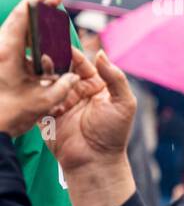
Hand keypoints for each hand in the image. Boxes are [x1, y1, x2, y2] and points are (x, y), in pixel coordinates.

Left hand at [0, 0, 79, 138]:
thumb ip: (62, 85)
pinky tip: (43, 43)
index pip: (24, 15)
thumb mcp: (44, 100)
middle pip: (19, 18)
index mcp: (8, 52)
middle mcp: (0, 50)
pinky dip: (29, 38)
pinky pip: (14, 45)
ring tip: (51, 15)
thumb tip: (71, 76)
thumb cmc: (11, 115)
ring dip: (34, 22)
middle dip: (38, 5)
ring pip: (15, 30)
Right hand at [48, 47, 136, 173]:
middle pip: (62, 69)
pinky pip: (39, 98)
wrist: (95, 160)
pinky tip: (38, 87)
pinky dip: (38, 92)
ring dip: (45, 75)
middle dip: (55, 61)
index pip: (83, 64)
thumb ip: (115, 78)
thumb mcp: (124, 103)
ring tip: (43, 70)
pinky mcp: (47, 113)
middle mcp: (78, 91)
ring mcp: (61, 101)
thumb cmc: (114, 133)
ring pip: (49, 81)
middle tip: (47, 54)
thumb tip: (100, 53)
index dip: (73, 54)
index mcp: (97, 85)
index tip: (63, 45)